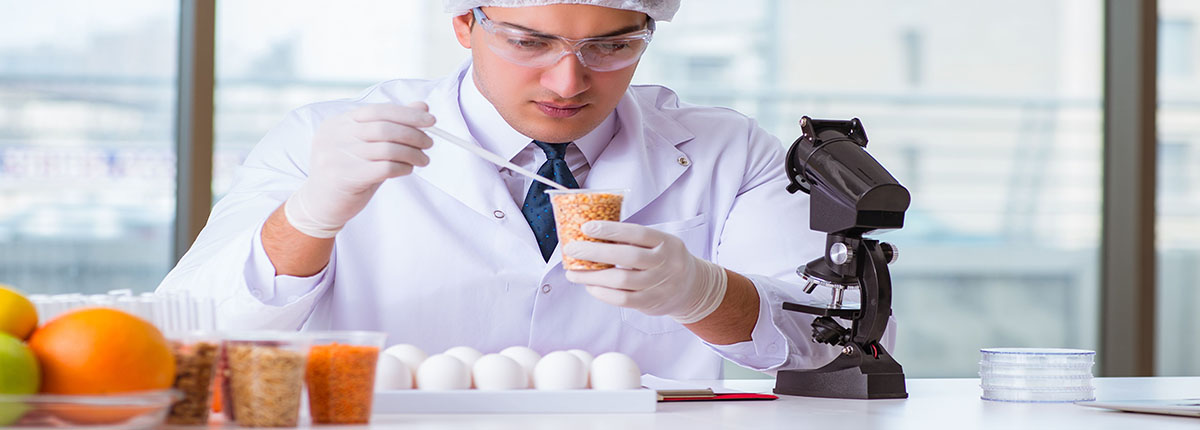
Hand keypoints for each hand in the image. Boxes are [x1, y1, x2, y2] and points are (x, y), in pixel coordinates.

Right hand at [284, 102, 434, 237]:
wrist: (320, 206)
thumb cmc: (348, 173)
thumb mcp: (366, 146)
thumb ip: (390, 127)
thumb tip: (422, 108)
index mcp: (338, 123)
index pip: (377, 110)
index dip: (407, 114)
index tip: (429, 120)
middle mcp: (335, 136)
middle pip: (384, 128)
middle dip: (413, 134)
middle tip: (429, 143)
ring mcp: (338, 156)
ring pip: (388, 148)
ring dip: (412, 153)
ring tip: (423, 160)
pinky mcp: (346, 177)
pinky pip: (385, 168)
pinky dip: (403, 167)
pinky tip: (408, 170)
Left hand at [562, 221, 727, 323]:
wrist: (691, 287)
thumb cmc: (665, 259)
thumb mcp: (659, 243)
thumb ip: (634, 239)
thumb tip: (592, 235)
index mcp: (667, 242)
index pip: (637, 233)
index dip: (611, 230)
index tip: (586, 228)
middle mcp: (666, 263)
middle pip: (628, 257)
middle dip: (595, 252)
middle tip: (572, 249)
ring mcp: (660, 285)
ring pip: (622, 281)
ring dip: (593, 276)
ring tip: (573, 272)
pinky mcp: (652, 303)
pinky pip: (623, 299)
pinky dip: (602, 293)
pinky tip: (590, 286)